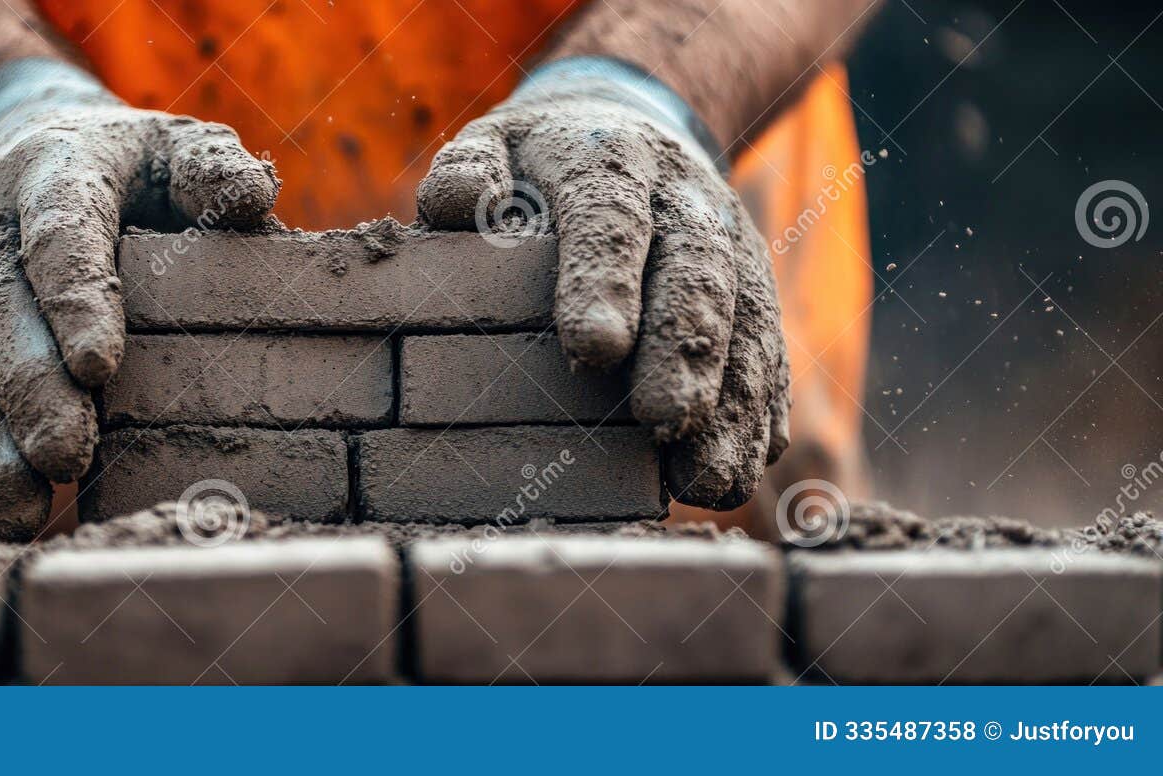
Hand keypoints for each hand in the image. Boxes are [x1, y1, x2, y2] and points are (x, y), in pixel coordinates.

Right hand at [0, 61, 278, 539]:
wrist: (17, 152)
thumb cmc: (128, 170)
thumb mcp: (175, 150)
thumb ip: (213, 170)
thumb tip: (254, 193)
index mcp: (54, 172)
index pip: (61, 232)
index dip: (75, 298)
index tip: (101, 366)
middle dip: (27, 392)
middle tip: (65, 456)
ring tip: (22, 511)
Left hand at [416, 59, 788, 509]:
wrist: (630, 129)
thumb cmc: (539, 164)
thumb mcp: (495, 146)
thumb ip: (468, 172)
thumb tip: (462, 202)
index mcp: (610, 161)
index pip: (610, 216)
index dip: (604, 279)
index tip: (592, 347)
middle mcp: (684, 199)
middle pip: (694, 271)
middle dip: (682, 350)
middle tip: (663, 421)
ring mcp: (731, 246)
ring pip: (744, 320)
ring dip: (731, 402)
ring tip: (709, 477)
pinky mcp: (754, 290)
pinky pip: (769, 350)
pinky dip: (760, 411)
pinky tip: (743, 468)